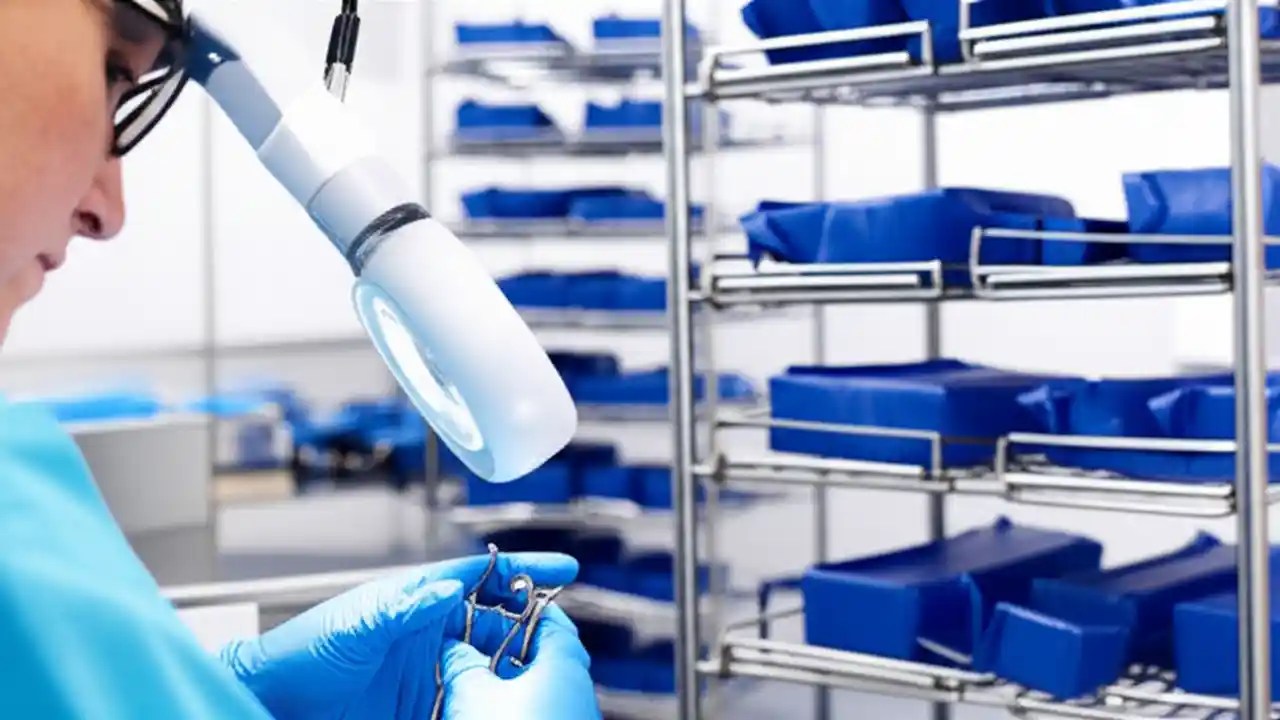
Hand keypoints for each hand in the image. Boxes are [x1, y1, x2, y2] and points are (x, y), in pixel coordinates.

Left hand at [219, 553, 578, 719]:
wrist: (274, 700)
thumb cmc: (302, 651)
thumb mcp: (356, 624)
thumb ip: (402, 607)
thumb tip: (446, 586)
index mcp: (416, 598)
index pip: (480, 576)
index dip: (521, 572)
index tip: (562, 570)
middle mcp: (429, 630)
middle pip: (494, 620)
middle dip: (530, 623)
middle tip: (561, 634)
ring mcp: (429, 668)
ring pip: (488, 662)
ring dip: (514, 666)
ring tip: (540, 673)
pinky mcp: (425, 704)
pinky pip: (470, 698)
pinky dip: (491, 700)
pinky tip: (505, 704)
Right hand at [441, 602, 600, 719]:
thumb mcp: (472, 696)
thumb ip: (460, 664)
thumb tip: (452, 648)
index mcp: (564, 665)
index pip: (548, 617)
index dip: (516, 607)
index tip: (486, 603)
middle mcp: (576, 691)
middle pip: (540, 654)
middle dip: (501, 647)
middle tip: (465, 643)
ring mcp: (569, 719)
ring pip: (536, 689)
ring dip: (501, 682)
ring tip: (463, 681)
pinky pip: (536, 715)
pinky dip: (509, 709)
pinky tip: (478, 715)